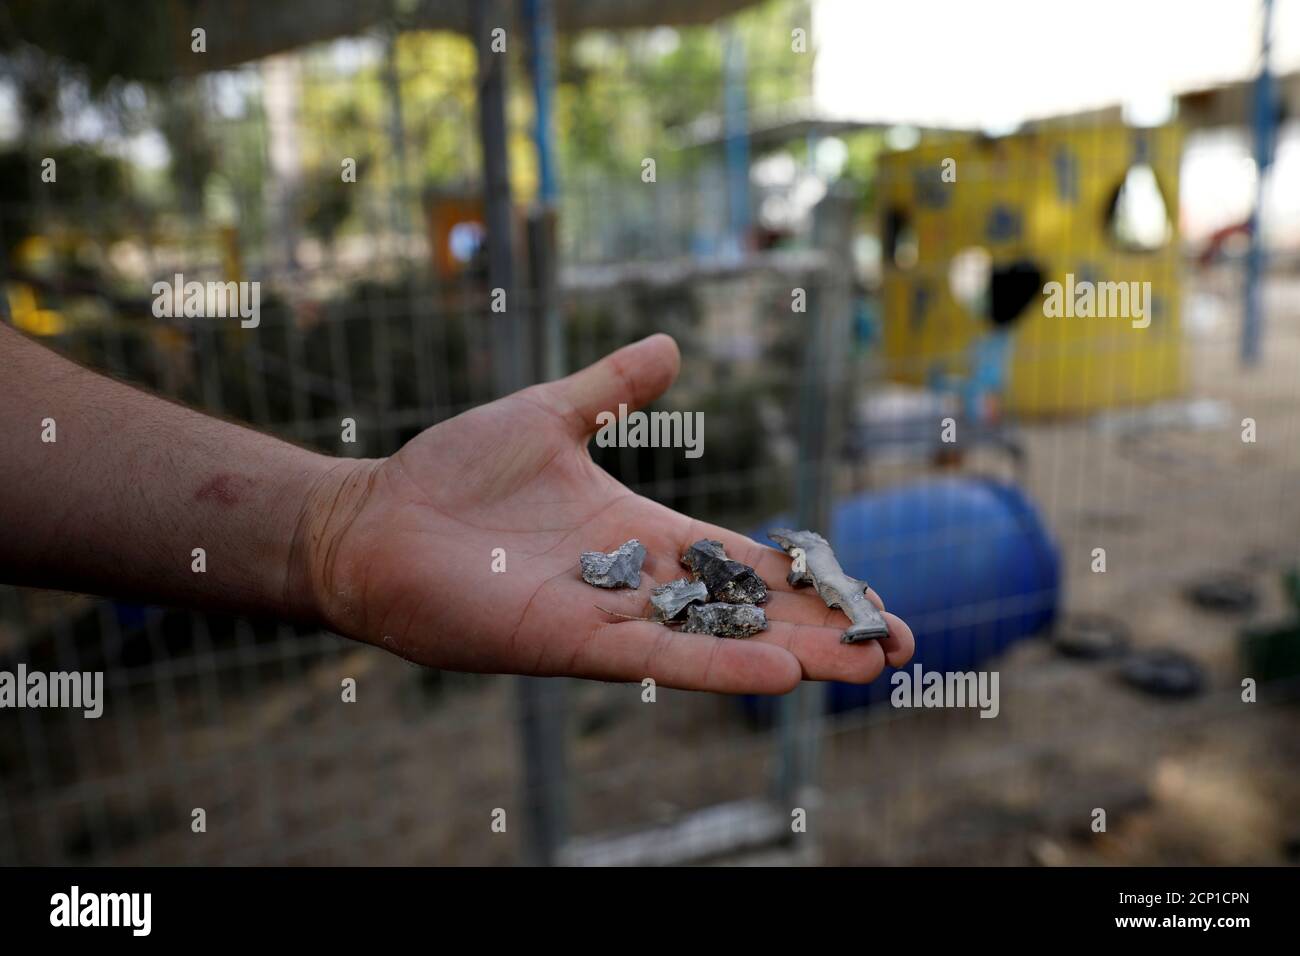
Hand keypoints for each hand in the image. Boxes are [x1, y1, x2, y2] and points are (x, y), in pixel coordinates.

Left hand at [296, 334, 913, 693]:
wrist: (375, 519)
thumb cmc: (454, 473)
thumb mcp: (549, 414)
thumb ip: (613, 389)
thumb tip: (670, 344)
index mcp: (640, 534)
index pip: (741, 561)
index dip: (805, 577)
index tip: (868, 593)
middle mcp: (635, 584)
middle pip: (745, 612)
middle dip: (821, 629)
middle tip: (898, 645)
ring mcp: (605, 618)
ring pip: (715, 642)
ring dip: (790, 656)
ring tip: (862, 666)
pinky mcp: (567, 643)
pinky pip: (655, 659)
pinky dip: (717, 667)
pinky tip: (779, 675)